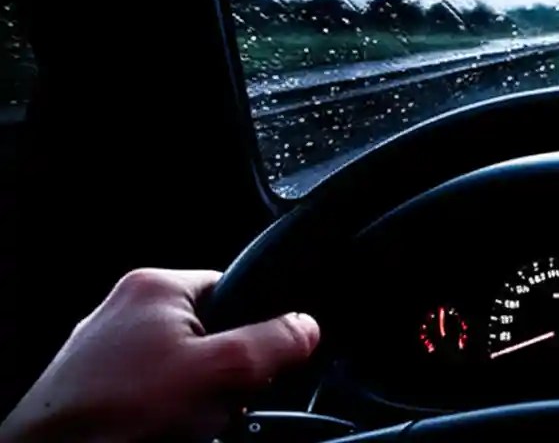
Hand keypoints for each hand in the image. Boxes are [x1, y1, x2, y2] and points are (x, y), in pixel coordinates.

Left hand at [0, 269, 319, 442]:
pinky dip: (165, 416)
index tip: (254, 366)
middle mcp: (126, 309)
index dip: (255, 331)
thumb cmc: (116, 414)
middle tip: (214, 404)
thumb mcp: (220, 374)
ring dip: (195, 401)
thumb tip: (307, 328)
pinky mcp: (95, 387)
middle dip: (223, 376)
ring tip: (183, 425)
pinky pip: (153, 395)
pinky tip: (162, 433)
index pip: (235, 290)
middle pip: (212, 336)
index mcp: (156, 286)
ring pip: (183, 371)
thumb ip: (273, 344)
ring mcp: (106, 350)